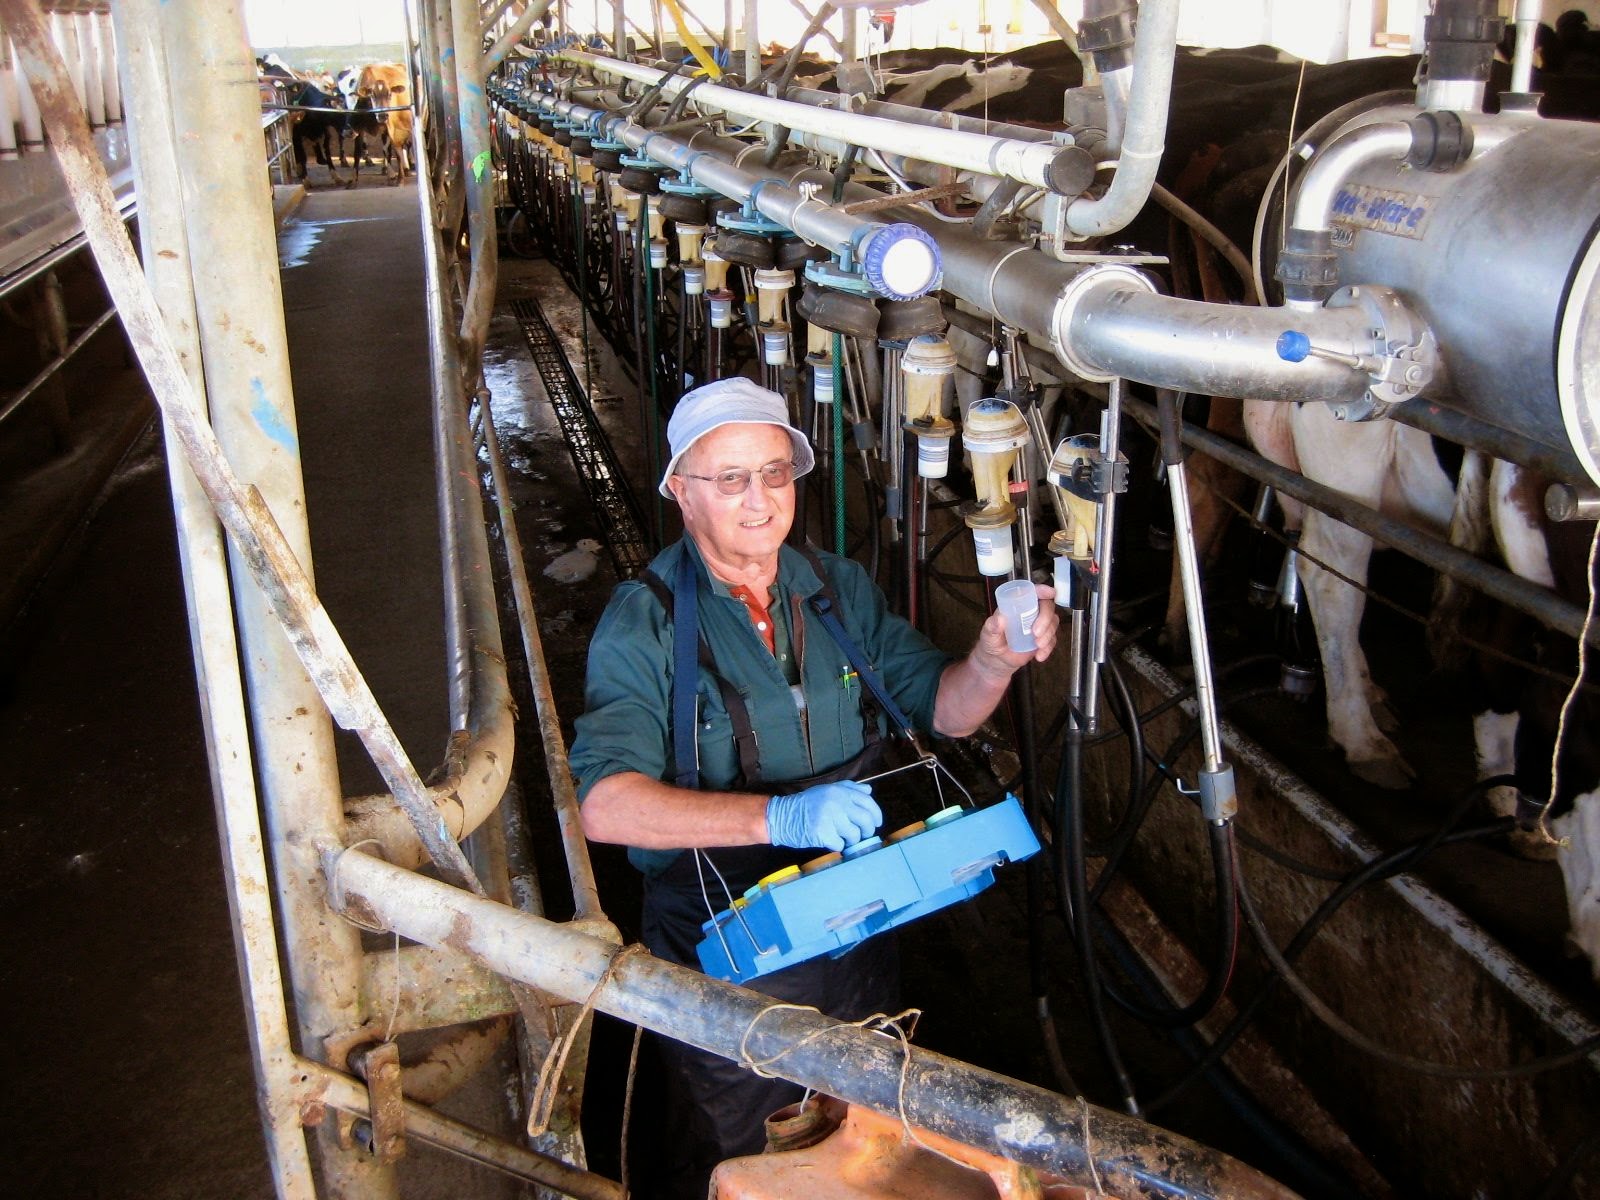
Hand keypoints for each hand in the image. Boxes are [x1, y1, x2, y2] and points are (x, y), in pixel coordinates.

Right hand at [766, 780, 881, 850]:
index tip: (876, 823)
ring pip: (854, 835)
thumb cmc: (805, 805)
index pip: (868, 803)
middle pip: (865, 820)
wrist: (781, 816)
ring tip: (842, 837)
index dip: (876, 815)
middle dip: (867, 831)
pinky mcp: (822, 833)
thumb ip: (848, 788)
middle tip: (861, 835)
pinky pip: (840, 844)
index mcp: (839, 791)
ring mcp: (829, 817)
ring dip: (850, 840)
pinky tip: (830, 840)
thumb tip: (869, 791)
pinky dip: (838, 846)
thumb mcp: (826, 790)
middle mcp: (837, 802)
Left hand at [974, 583, 1059, 675]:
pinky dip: (1048, 648)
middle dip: (1045, 618)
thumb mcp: (988, 634)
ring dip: (1048, 634)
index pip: (1032, 592)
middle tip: (1036, 633)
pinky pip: (1053, 640)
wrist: (997, 660)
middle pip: (1047, 606)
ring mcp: (1039, 625)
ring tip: (1037, 645)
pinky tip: (1039, 656)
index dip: (1042, 590)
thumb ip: (992, 626)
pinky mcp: (1043, 638)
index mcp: (1017, 605)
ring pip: (1053, 622)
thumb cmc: (992, 641)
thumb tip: (999, 619)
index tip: (1050, 593)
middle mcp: (1030, 612)